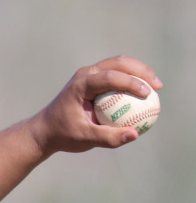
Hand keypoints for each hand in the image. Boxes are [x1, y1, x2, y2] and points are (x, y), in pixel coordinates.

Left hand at [28, 55, 162, 155]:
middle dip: (141, 71)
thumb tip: (135, 134)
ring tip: (155, 87)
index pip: (110, 77)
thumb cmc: (63, 134)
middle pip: (119, 63)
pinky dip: (132, 80)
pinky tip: (144, 93)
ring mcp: (90, 74)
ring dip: (140, 72)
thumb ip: (109, 137)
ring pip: (120, 64)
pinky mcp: (94, 79)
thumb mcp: (84, 139)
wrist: (45, 130)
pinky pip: (117, 75)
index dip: (131, 82)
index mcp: (80, 85)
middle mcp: (86, 74)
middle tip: (157, 87)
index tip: (147, 94)